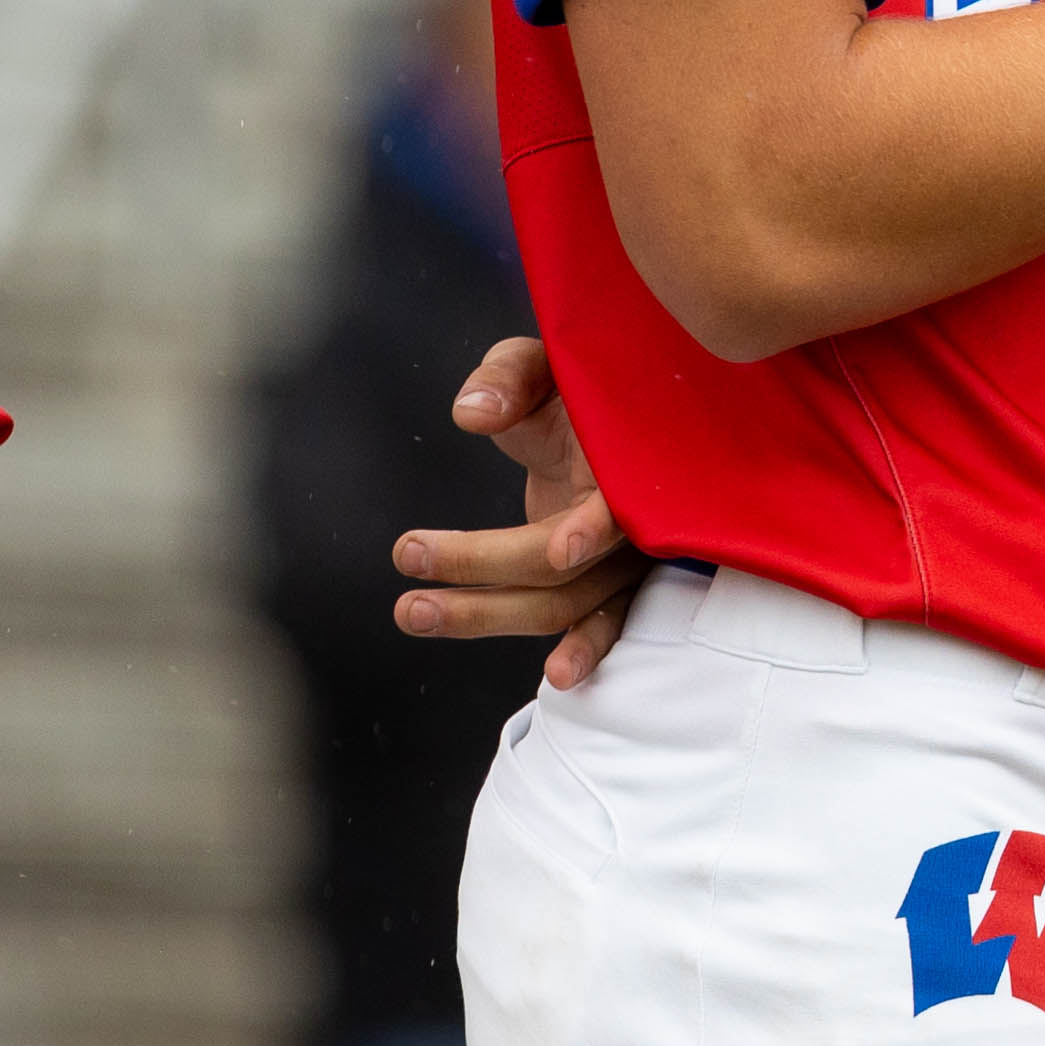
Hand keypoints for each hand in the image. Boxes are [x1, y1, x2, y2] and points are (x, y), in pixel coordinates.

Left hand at [392, 336, 652, 689]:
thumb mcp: (546, 363)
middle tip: (405, 549)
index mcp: (630, 463)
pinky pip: (600, 625)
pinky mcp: (611, 584)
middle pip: (566, 570)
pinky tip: (555, 681)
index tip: (559, 549)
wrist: (623, 415)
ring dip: (486, 617)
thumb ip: (509, 377)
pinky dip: (585, 651)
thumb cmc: (582, 384)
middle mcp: (640, 521)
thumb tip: (472, 414)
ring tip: (409, 611)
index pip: (621, 504)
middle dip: (482, 567)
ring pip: (564, 607)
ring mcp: (629, 560)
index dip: (595, 529)